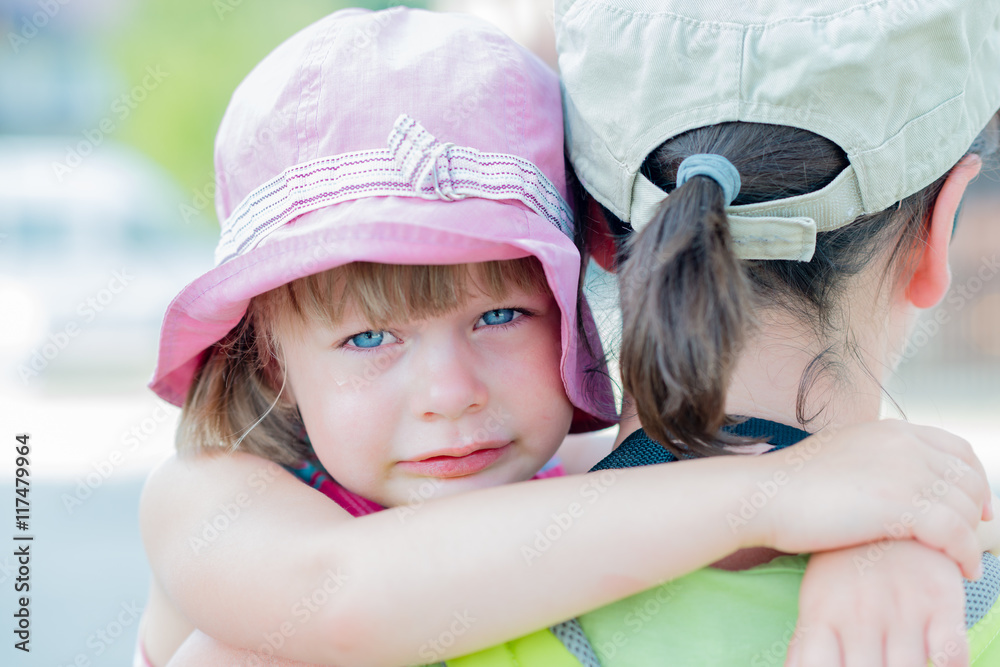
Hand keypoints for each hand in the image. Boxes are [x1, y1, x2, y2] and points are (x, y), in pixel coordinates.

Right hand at [750, 420, 989, 579]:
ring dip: (973, 537)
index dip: (974, 479)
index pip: (957, 449)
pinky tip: (962, 570)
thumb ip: (873, 457)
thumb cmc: (792, 484)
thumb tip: (890, 475)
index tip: (976, 506)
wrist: (765, 495)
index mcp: (891, 430)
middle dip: (978, 511)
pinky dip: (966, 555)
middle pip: (968, 478)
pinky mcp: (902, 506)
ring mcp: (905, 472)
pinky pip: (956, 533)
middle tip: (974, 538)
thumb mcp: (840, 453)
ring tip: (965, 561)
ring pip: (966, 507)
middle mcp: (905, 444)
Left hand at [786, 540, 967, 666]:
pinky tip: (935, 659)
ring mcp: (900, 607)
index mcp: (823, 616)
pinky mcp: (941, 601)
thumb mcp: (816, 601)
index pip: (814, 666)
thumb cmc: (845, 570)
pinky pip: (950, 653)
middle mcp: (860, 615)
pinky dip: (946, 664)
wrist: (890, 518)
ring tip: (896, 660)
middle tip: (870, 663)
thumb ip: (806, 643)